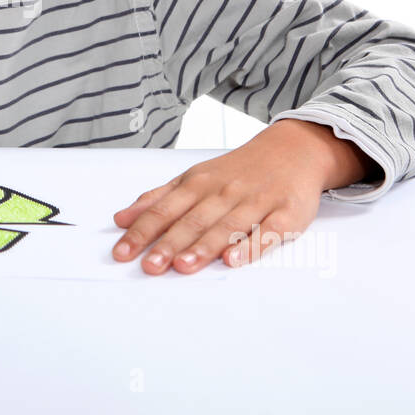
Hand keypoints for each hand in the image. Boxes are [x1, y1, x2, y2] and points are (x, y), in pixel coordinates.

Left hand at [111, 120, 344, 273]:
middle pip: (192, 220)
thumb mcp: (193, 177)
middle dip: (169, 244)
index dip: (141, 232)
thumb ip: (157, 199)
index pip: (163, 210)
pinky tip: (234, 259)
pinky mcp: (286, 213)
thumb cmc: (238, 170)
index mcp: (198, 184)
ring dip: (204, 247)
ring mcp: (256, 202)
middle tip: (149, 266)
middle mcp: (224, 192)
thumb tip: (121, 219)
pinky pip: (268, 231)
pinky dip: (251, 245)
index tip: (122, 253)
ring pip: (226, 226)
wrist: (294, 148)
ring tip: (183, 266)